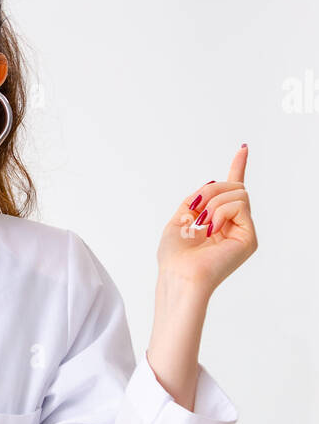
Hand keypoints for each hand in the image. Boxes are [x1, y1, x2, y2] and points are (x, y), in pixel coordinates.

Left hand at [156, 144, 258, 296]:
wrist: (179, 274)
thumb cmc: (174, 255)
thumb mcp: (180, 217)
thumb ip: (198, 199)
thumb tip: (213, 181)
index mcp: (217, 220)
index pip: (230, 191)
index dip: (237, 167)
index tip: (243, 149)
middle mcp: (233, 224)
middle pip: (233, 186)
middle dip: (211, 190)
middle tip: (195, 209)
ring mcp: (243, 230)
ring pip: (237, 192)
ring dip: (213, 201)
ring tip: (203, 224)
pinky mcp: (249, 237)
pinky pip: (239, 204)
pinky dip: (221, 211)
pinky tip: (213, 229)